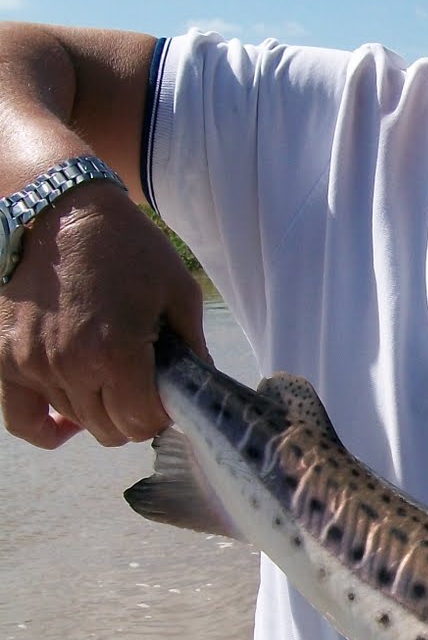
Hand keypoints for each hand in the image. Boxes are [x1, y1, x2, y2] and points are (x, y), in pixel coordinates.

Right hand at [0, 186, 205, 447]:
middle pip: (111, 430)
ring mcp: (32, 365)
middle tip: (143, 388)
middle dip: (135, 416)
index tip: (166, 393)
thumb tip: (196, 391)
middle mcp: (70, 366)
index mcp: (116, 352)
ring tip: (111, 379)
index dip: (162, 413)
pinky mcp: (4, 359)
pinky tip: (67, 424)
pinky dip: (48, 428)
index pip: (143, 422)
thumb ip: (193, 349)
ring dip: (100, 411)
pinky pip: (22, 419)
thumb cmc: (125, 247)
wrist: (58, 209)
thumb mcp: (178, 291)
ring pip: (77, 422)